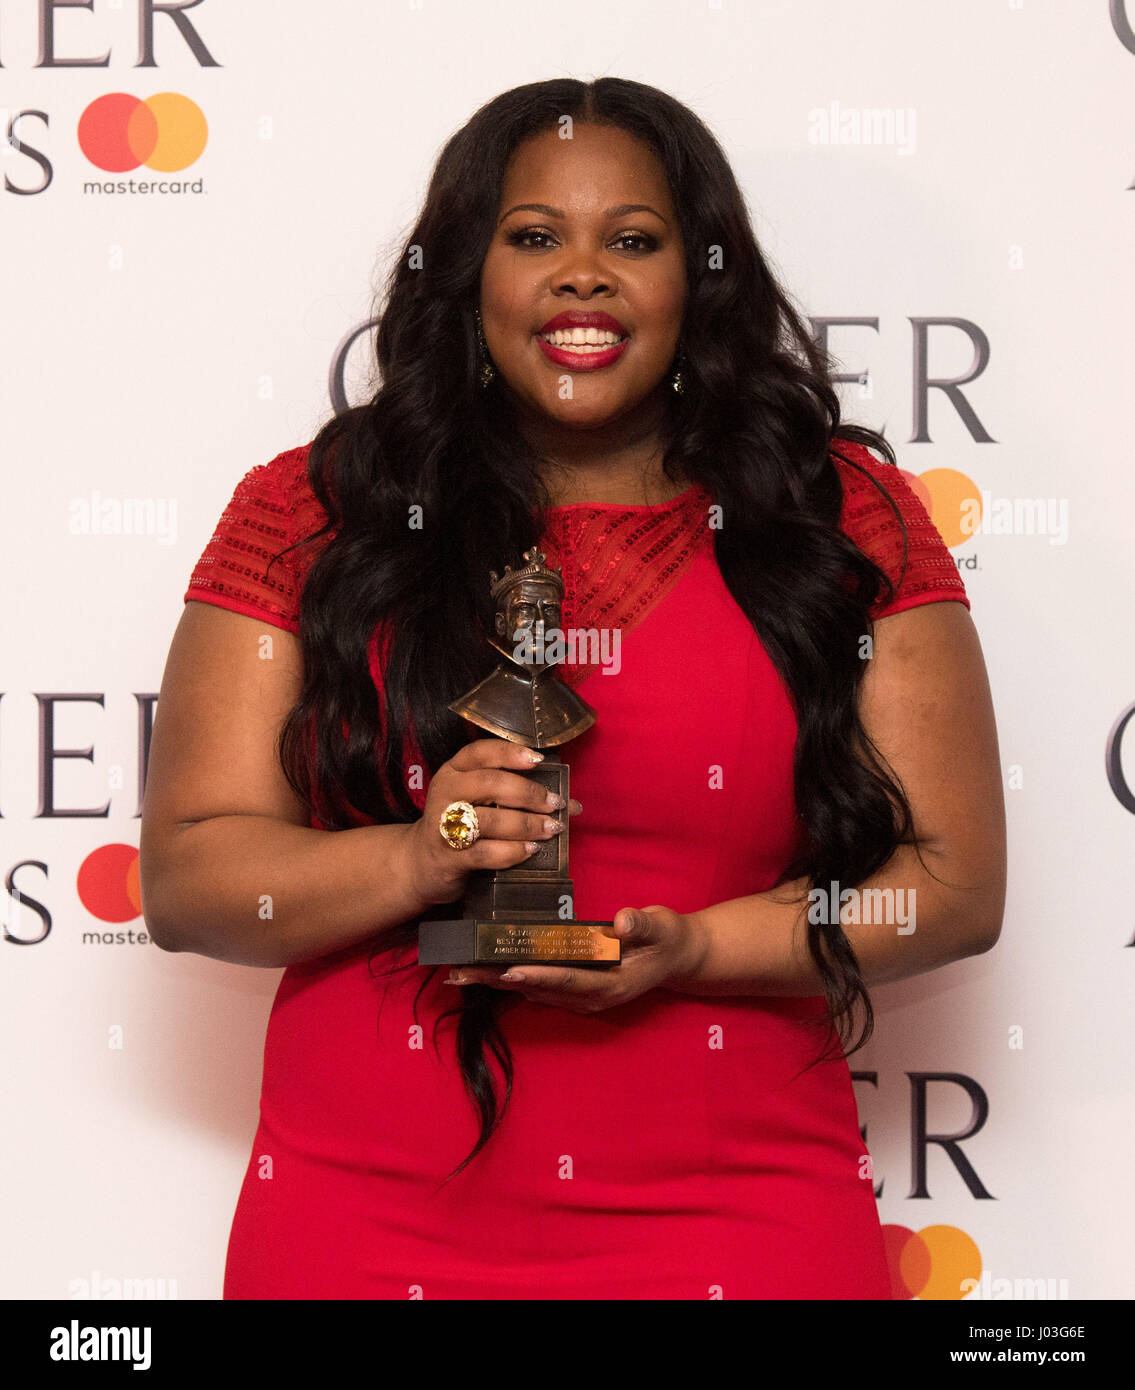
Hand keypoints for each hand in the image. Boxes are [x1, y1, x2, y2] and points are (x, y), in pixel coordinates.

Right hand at [405, 737, 580, 909]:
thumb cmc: (461, 825)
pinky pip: (486, 852)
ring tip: (551, 829)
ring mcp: (444, 826)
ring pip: (490, 820)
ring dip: (527, 824)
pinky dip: (513, 851)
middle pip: (490, 784)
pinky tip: (532, 849)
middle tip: (555, 804)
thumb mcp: (475, 799)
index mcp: (454, 771)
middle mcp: (446, 793)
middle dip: (529, 794)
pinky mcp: (449, 856)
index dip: (510, 753)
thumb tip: (569, 802)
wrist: (422, 863)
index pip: (481, 752)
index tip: (538, 759)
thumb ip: (511, 793)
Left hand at [443, 905, 707, 1012]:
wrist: (678, 957)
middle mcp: (590, 998)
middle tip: (460, 973)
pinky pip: (536, 985)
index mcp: (610, 985)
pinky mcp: (573, 989)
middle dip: (498, 980)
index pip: (568, 980)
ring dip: (496, 981)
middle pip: (538, 989)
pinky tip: (484, 969)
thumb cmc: (669, 939)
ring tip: (458, 973)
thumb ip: (644, 925)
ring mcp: (580, 997)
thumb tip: (623, 921)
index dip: (538, 974)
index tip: (508, 967)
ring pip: (531, 990)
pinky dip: (509, 976)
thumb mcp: (664, 927)